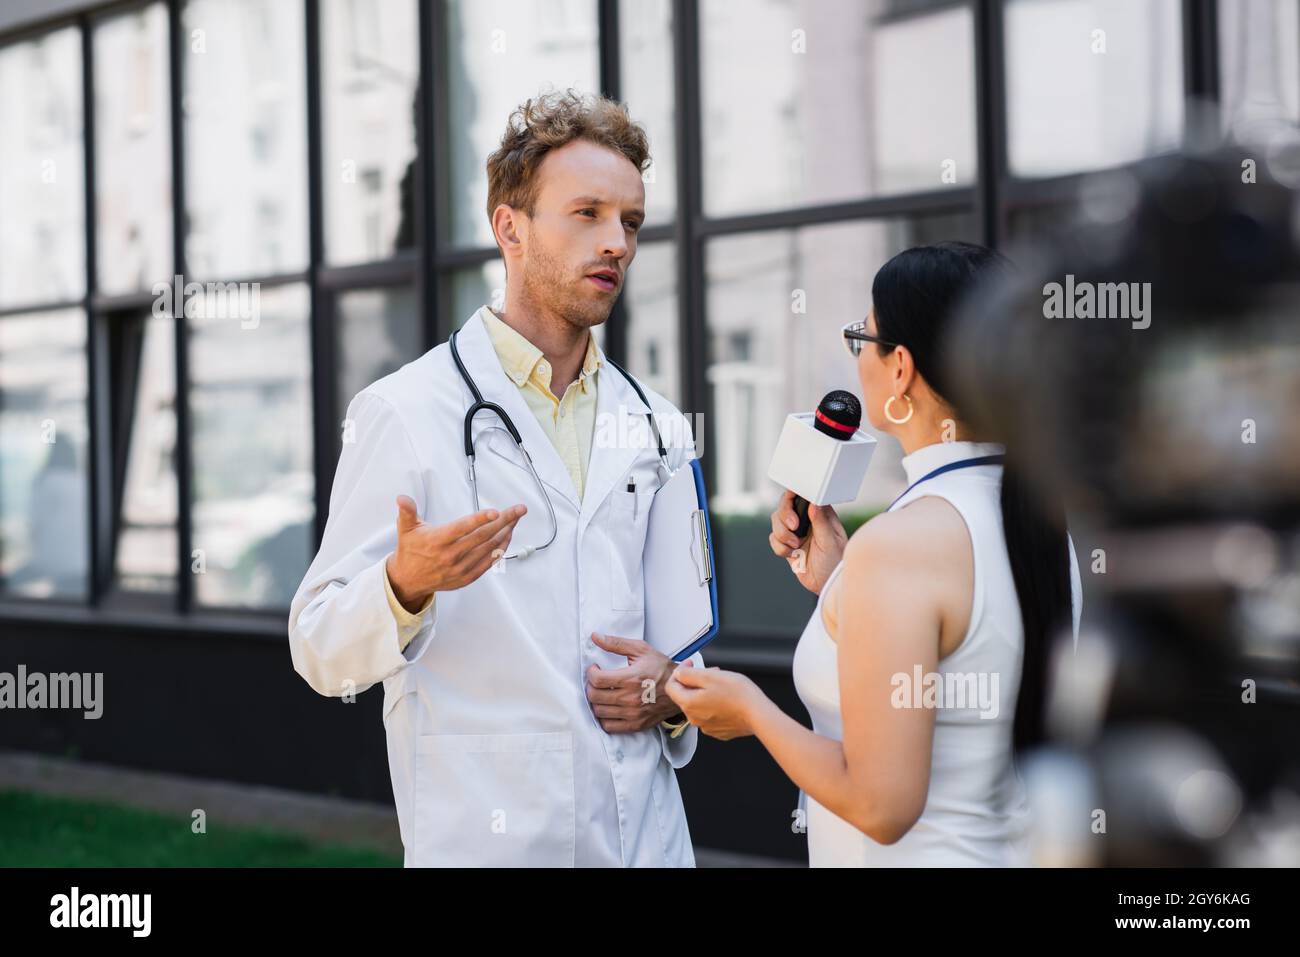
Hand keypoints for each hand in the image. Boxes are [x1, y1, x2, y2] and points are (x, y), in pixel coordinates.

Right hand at [385, 494, 525, 611]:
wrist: (409, 580)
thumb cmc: (411, 550)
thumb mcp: (406, 529)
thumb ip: (407, 511)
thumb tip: (402, 498)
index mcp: (437, 541)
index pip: (462, 528)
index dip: (480, 519)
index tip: (495, 512)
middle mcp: (451, 555)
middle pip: (482, 536)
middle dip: (504, 521)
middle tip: (518, 510)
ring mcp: (461, 567)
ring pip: (489, 548)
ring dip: (505, 532)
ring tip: (516, 519)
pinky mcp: (467, 576)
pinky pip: (489, 562)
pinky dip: (501, 549)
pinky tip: (508, 536)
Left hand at [585, 633, 682, 732]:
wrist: (680, 689)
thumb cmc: (662, 669)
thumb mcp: (641, 650)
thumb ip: (616, 643)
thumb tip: (596, 637)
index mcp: (631, 678)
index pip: (597, 680)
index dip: (591, 673)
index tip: (595, 669)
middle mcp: (631, 698)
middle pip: (595, 696)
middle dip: (591, 686)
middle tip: (597, 681)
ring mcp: (633, 714)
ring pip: (599, 712)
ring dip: (596, 702)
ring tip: (602, 693)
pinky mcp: (636, 724)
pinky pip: (609, 726)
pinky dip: (604, 718)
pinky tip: (608, 708)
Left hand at [665, 662, 763, 740]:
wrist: (759, 714)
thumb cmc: (738, 694)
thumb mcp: (710, 676)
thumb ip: (688, 674)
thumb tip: (678, 674)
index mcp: (688, 704)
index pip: (671, 687)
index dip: (679, 672)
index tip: (691, 664)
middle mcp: (694, 719)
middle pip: (685, 696)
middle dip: (694, 681)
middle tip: (712, 671)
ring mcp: (706, 727)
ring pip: (698, 705)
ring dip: (705, 693)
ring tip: (722, 684)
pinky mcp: (718, 731)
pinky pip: (709, 715)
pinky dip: (714, 705)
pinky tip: (727, 699)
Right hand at [768, 489, 846, 594]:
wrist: (826, 584)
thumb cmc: (835, 562)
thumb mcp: (831, 541)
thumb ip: (821, 522)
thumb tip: (814, 504)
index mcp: (820, 514)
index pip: (802, 496)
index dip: (793, 496)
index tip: (790, 500)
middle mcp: (806, 520)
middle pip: (784, 507)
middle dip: (785, 517)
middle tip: (794, 527)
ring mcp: (795, 532)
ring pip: (776, 523)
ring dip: (782, 535)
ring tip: (796, 546)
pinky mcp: (786, 544)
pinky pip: (773, 539)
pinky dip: (780, 547)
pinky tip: (792, 554)